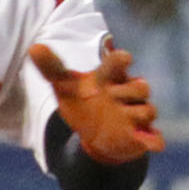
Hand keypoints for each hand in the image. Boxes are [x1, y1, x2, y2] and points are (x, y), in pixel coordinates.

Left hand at [29, 44, 164, 162]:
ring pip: (148, 111)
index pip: (118, 64)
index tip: (124, 58)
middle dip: (129, 91)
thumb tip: (33, 47)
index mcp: (110, 79)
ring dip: (138, 114)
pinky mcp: (141, 136)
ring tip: (121, 118)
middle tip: (112, 97)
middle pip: (141, 87)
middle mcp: (127, 94)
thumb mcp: (65, 86)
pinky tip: (153, 143)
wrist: (95, 134)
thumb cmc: (83, 103)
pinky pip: (154, 139)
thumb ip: (52, 67)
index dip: (121, 61)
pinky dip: (154, 141)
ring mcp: (135, 115)